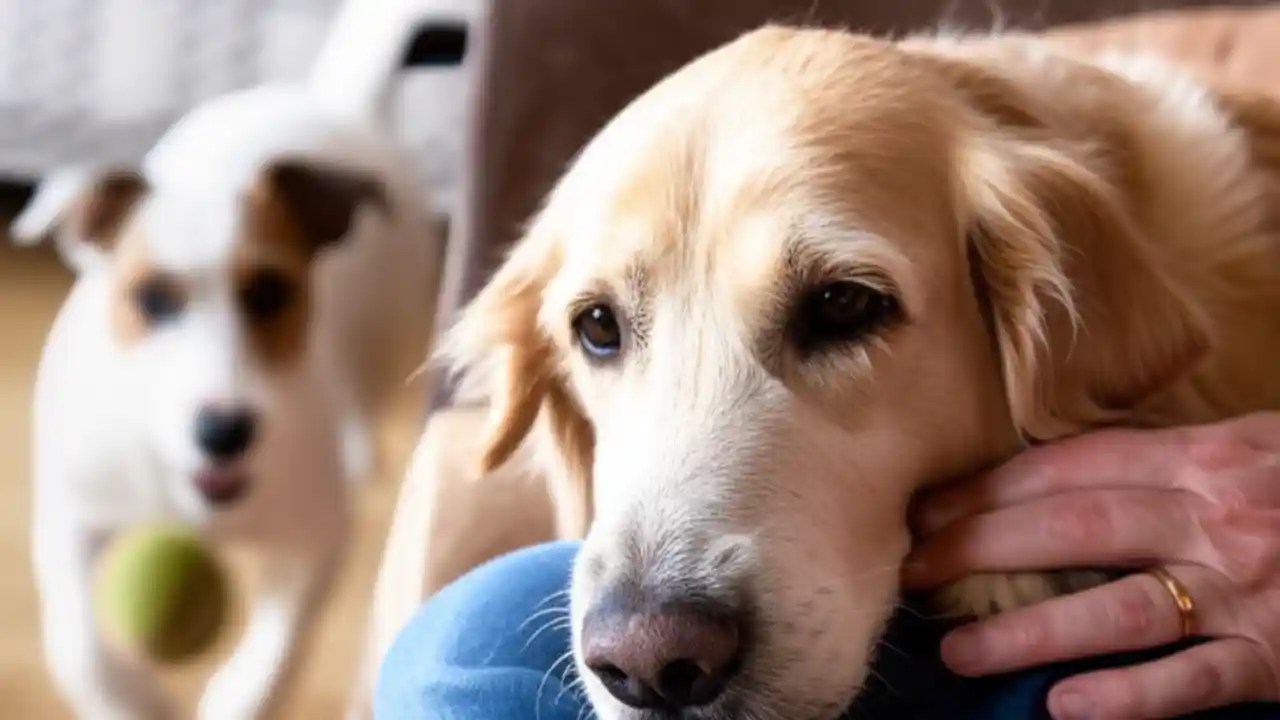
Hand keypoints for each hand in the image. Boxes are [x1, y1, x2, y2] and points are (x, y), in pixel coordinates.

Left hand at [903, 413, 1279, 718]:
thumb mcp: (1247, 451)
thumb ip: (1164, 462)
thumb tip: (1055, 475)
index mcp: (1201, 458)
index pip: (1066, 470)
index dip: (987, 490)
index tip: (924, 510)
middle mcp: (1213, 516)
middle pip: (1072, 528)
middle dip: (979, 549)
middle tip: (911, 572)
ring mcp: (1244, 589)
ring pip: (1118, 607)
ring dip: (1030, 631)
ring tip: (959, 652)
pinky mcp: (1277, 656)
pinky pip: (1196, 679)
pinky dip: (1132, 694)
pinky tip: (1068, 708)